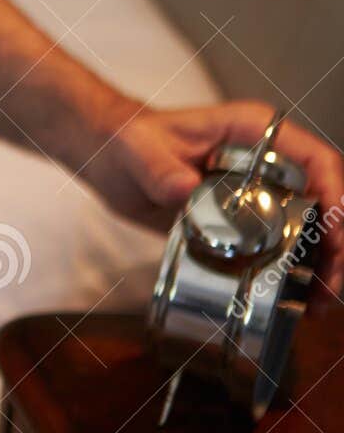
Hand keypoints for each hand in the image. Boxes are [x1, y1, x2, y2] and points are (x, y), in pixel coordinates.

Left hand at [80, 101, 343, 288]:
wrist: (112, 161)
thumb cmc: (129, 140)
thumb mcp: (140, 150)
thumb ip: (159, 168)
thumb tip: (185, 189)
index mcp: (253, 132)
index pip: (313, 158)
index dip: (335, 192)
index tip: (335, 229)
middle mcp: (266, 161)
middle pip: (323, 199)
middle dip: (336, 241)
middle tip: (330, 281)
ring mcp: (258, 192)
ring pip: (309, 226)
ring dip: (321, 261)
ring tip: (321, 299)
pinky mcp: (244, 219)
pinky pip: (279, 243)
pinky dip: (292, 269)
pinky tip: (296, 297)